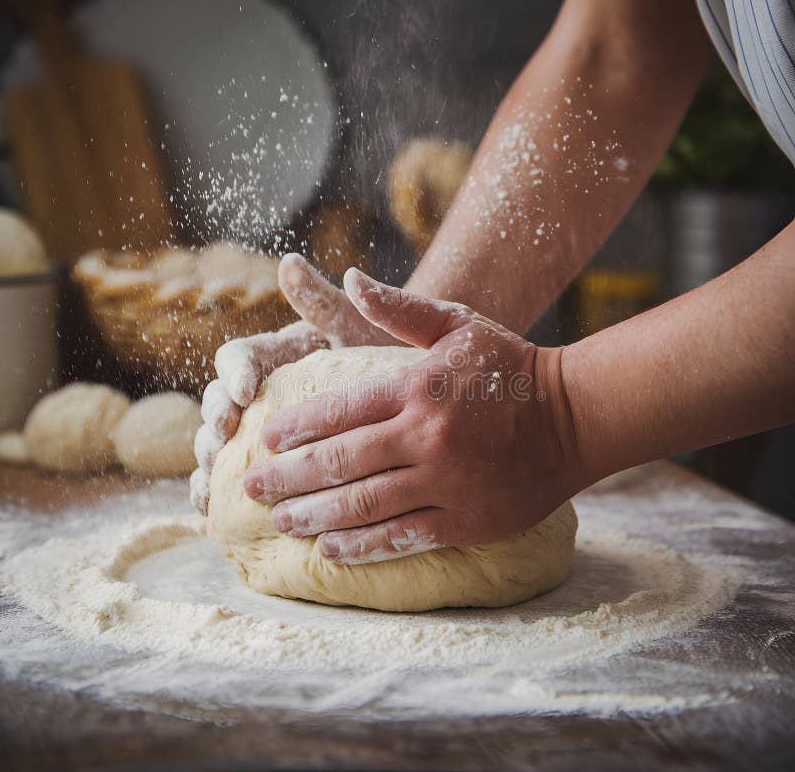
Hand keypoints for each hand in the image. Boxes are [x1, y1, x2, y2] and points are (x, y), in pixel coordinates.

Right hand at [190, 254, 395, 514]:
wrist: (400, 395)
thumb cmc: (378, 355)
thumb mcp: (357, 329)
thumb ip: (323, 302)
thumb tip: (289, 263)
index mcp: (274, 355)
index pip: (239, 357)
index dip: (234, 373)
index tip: (245, 391)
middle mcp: (259, 390)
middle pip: (218, 401)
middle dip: (214, 419)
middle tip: (224, 436)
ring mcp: (258, 427)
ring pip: (217, 441)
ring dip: (208, 459)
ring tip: (210, 481)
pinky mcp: (265, 461)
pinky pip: (229, 477)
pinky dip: (214, 492)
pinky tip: (210, 511)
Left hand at [242, 268, 581, 562]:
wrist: (575, 416)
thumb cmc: (510, 367)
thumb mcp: (457, 324)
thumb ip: (399, 309)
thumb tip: (349, 277)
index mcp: (417, 388)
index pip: (339, 410)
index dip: (296, 427)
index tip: (265, 440)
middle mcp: (425, 436)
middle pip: (341, 462)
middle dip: (288, 477)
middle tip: (252, 488)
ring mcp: (446, 482)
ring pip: (364, 505)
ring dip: (315, 516)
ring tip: (280, 522)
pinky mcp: (466, 519)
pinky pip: (404, 537)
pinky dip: (364, 546)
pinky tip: (332, 550)